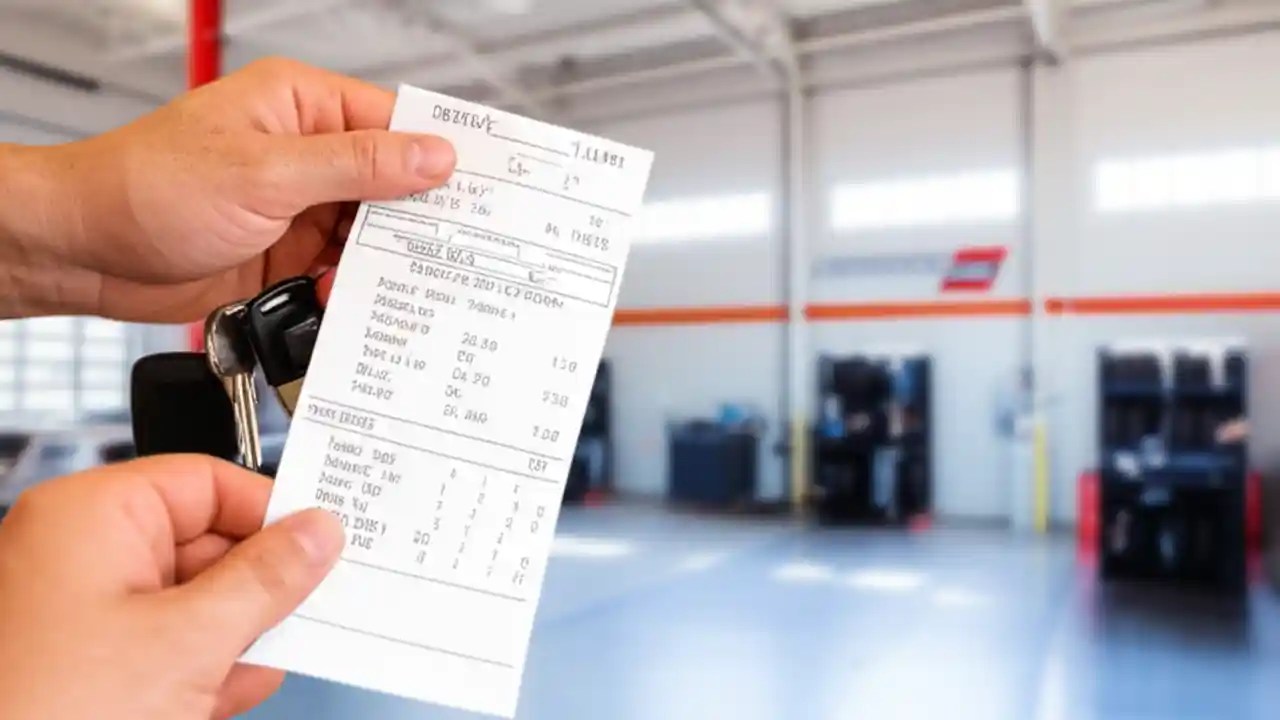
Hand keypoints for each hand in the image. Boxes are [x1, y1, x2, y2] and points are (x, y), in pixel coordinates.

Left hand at [0, 57, 455, 321]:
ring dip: (381, 263)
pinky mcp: (285, 249)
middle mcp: (305, 151)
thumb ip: (357, 166)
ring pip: (369, 233)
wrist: (84, 253)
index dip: (442, 157)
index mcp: (302, 106)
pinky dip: (350, 288)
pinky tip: (350, 302)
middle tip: (455, 251)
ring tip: (398, 286)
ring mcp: (297, 203)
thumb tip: (432, 156)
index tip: (484, 190)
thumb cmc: (147, 188)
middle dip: (418, 220)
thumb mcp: (265, 173)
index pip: (395, 124)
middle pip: (391, 183)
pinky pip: (339, 268)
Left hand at [0, 455, 344, 719]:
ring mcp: (73, 613)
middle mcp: (75, 554)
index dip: (270, 511)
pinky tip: (238, 685)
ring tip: (282, 649)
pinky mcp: (78, 666)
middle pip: (201, 541)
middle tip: (317, 602)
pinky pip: (159, 644)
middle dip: (259, 582)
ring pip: (185, 598)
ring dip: (239, 629)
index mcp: (89, 517)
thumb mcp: (189, 640)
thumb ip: (266, 580)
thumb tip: (316, 534)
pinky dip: (204, 663)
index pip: (205, 481)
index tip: (321, 542)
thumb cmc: (47, 713)